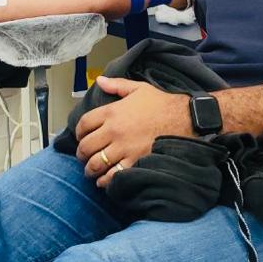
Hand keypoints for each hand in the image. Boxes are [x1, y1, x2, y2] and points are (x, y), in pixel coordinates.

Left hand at [75, 77, 192, 187]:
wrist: (184, 119)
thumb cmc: (162, 104)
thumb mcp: (139, 89)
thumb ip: (116, 85)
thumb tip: (100, 80)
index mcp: (112, 112)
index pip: (83, 124)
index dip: (78, 132)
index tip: (80, 137)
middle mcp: (114, 130)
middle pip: (86, 146)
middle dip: (81, 154)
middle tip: (84, 157)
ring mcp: (123, 148)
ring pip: (96, 163)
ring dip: (90, 169)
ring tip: (92, 170)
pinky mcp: (134, 162)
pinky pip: (112, 175)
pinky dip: (105, 181)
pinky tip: (104, 180)